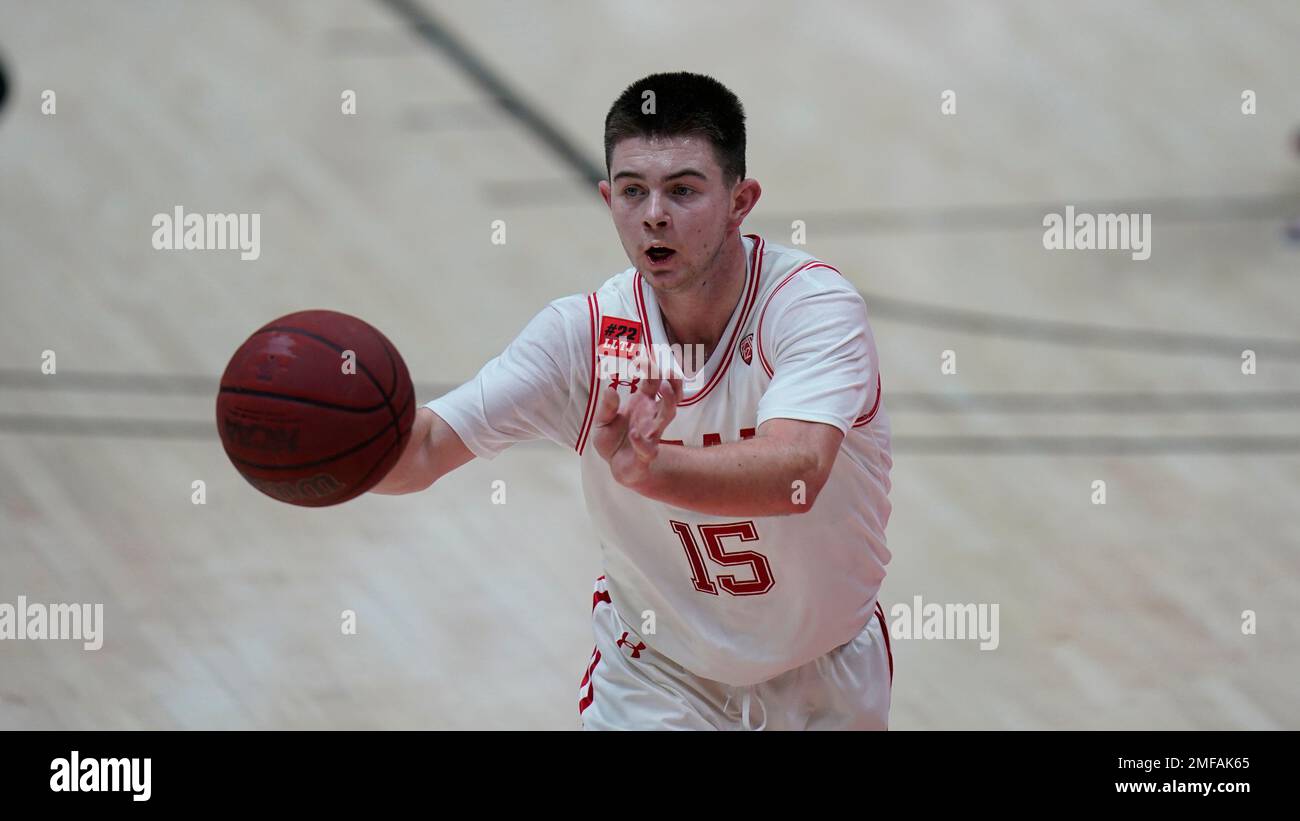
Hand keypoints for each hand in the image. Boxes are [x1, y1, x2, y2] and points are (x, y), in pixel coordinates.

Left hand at [592, 374, 681, 488]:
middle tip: (669, 369)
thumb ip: (606, 407)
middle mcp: (651, 416)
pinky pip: (648, 447)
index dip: (653, 368)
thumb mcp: (602, 421)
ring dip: (669, 401)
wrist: (616, 466)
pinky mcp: (646, 454)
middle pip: (670, 397)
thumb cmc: (613, 439)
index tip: (647, 355)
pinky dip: (641, 442)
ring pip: (668, 416)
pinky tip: (633, 435)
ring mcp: (651, 435)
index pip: (653, 382)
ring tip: (663, 387)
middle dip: (672, 382)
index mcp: (642, 404)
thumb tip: (609, 389)